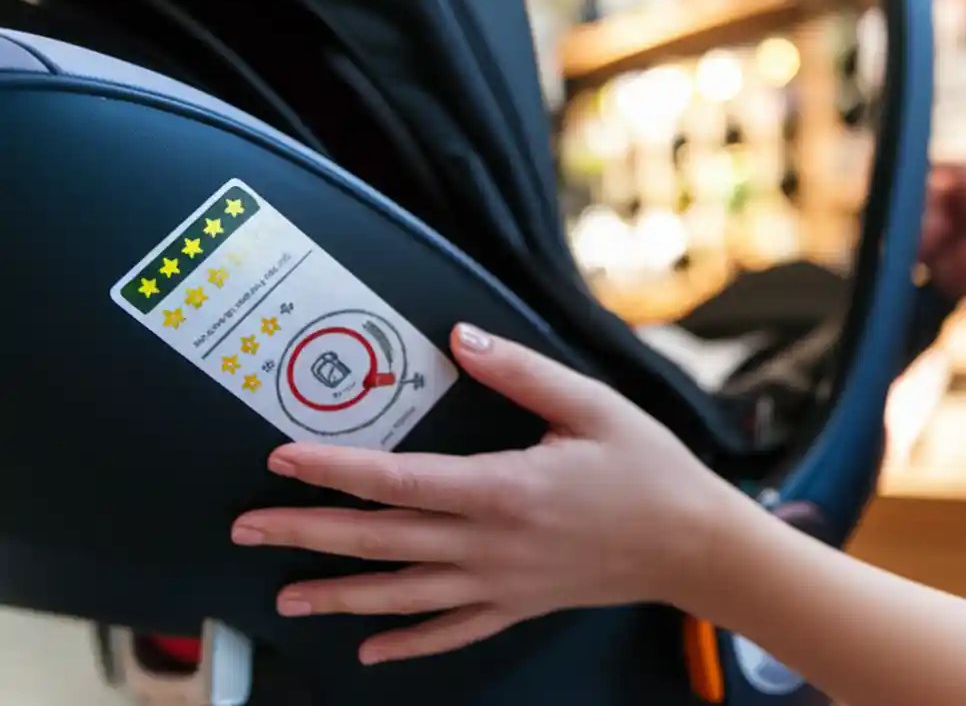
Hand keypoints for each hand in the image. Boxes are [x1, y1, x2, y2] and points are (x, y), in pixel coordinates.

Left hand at [231, 323, 751, 664]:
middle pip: (383, 541)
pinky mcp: (518, 605)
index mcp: (504, 488)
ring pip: (404, 595)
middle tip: (248, 531)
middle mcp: (492, 544)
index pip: (398, 480)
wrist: (693, 543)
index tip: (283, 458)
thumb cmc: (647, 469)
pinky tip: (370, 650)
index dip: (334, 469)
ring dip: (341, 596)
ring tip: (286, 597)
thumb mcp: (592, 405)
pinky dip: (408, 644)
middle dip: (309, 534)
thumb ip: (521, 371)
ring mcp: (502, 583)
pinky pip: (453, 632)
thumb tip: (459, 338)